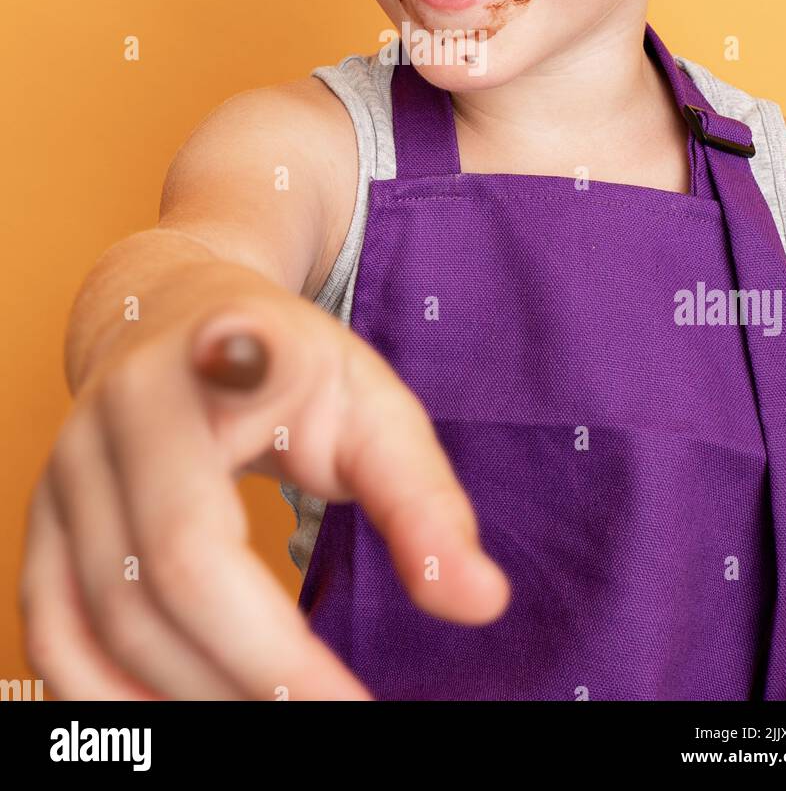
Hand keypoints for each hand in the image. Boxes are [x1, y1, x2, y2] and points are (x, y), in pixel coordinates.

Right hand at [19, 292, 510, 698]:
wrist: (167, 319)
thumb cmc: (286, 368)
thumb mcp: (369, 404)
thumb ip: (424, 499)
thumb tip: (483, 603)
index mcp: (218, 349)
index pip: (229, 368)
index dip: (236, 368)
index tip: (246, 355)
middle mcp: (121, 409)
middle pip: (171, 563)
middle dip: (259, 666)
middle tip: (342, 716)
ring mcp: (64, 470)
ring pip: (108, 617)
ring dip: (194, 697)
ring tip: (284, 723)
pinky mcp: (39, 523)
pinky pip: (54, 635)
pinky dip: (113, 701)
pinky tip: (182, 724)